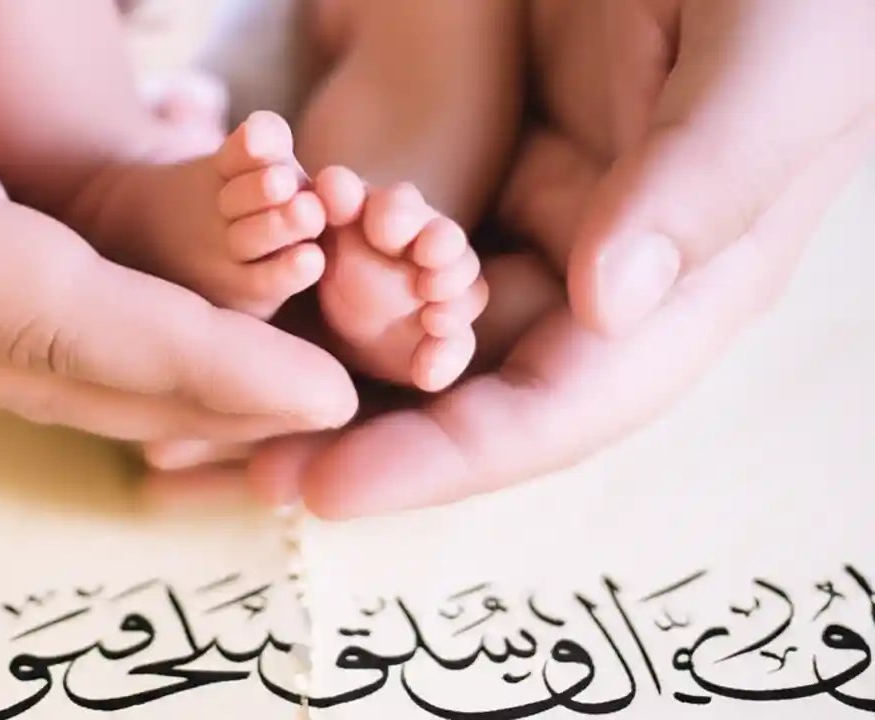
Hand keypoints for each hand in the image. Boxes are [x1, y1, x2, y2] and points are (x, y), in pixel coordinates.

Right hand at [0, 0, 357, 441]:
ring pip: (54, 367)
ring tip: (289, 392)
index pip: (52, 327)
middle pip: (67, 376)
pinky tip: (195, 347)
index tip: (313, 394)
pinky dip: (128, 349)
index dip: (192, 366)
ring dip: (177, 391)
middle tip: (334, 407)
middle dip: (207, 402)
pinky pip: (33, 330)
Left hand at [146, 0, 874, 515]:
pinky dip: (338, 255)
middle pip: (465, 389)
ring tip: (226, 383)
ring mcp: (545, 221)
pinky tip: (271, 274)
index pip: (552, 411)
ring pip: (418, 316)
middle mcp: (605, 279)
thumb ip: (702, 182)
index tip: (325, 489)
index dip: (439, 460)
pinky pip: (401, 233)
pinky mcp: (498, 168)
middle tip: (237, 461)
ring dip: (329, 348)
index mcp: (682, 290)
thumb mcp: (773, 67)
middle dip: (354, 430)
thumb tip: (603, 307)